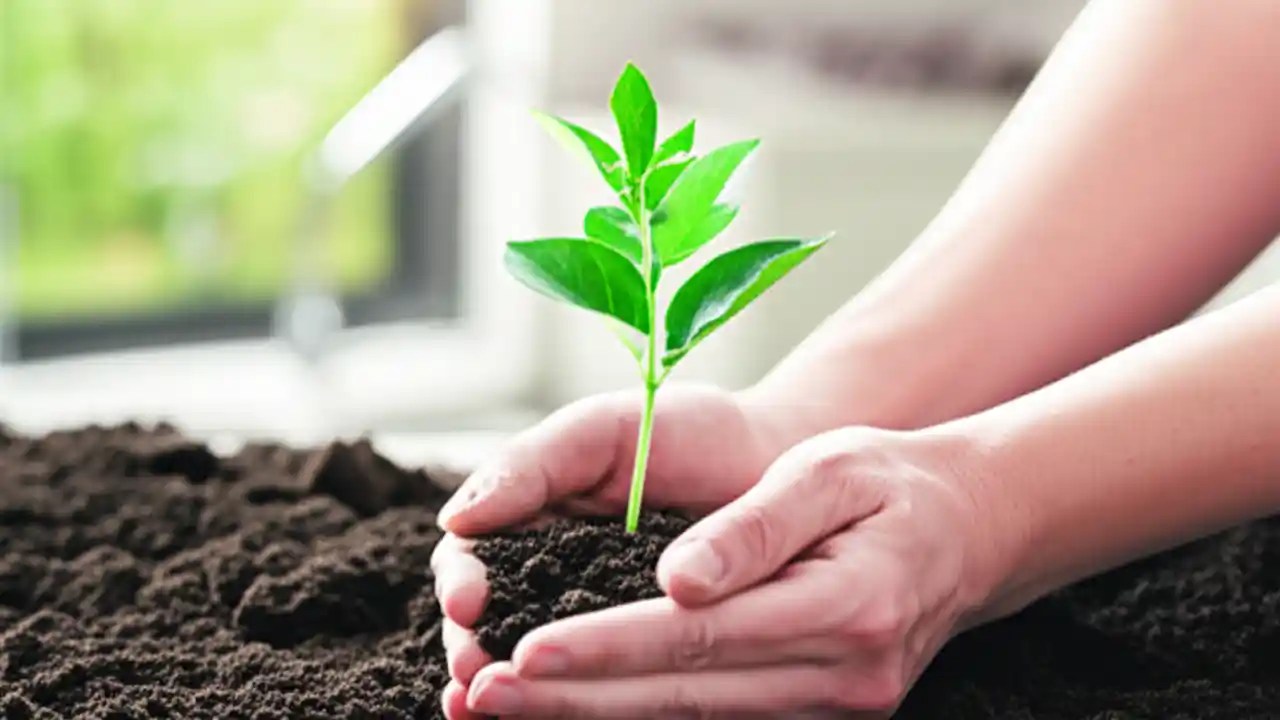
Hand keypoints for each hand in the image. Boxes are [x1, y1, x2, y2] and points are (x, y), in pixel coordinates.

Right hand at [431, 385, 802, 719]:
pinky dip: (581, 703)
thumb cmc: (687, 431)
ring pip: (540, 666)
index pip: (471, 561)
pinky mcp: (646, 653)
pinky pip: (608, 683)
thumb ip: (530, 466)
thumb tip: (456, 520)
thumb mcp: (601, 432)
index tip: (467, 603)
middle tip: (473, 678)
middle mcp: (553, 577)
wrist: (774, 460)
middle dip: (474, 652)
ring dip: (512, 692)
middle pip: (490, 626)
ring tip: (490, 710)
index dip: (460, 584)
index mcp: (529, 521)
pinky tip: (567, 717)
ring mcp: (598, 620)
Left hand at [462, 427, 1008, 718]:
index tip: (524, 652)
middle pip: (685, 698)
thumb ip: (756, 526)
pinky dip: (644, 715)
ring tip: (505, 707)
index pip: (700, 639)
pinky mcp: (821, 713)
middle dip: (576, 701)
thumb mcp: (833, 471)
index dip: (606, 649)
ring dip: (596, 718)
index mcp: (848, 608)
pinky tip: (580, 708)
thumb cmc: (894, 484)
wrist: (972, 531)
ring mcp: (837, 707)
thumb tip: (673, 581)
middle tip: (482, 695)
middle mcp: (844, 678)